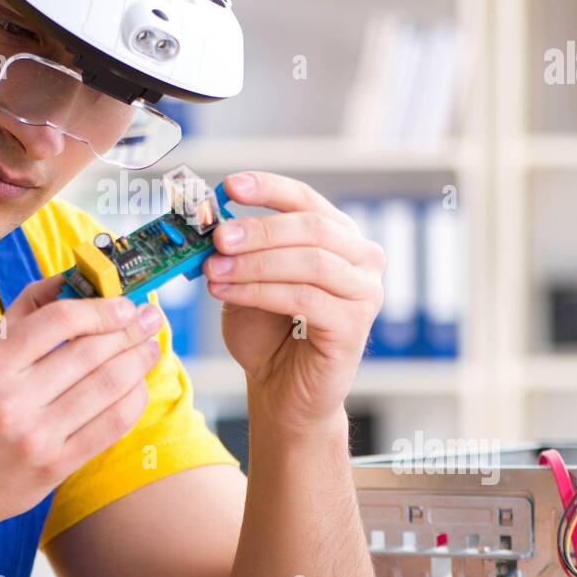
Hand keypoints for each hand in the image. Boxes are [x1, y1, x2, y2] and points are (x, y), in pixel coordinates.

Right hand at [0, 273, 164, 538]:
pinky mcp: (54, 469)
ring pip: (108, 387)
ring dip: (139, 361)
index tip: (123, 303)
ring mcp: (36, 438)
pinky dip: (132, 400)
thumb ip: (18, 318)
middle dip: (130, 330)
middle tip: (151, 317)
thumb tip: (67, 280)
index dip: (100, 307)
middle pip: (92, 352)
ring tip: (150, 347)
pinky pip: (110, 427)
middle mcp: (12, 401)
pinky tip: (137, 385)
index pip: (60, 320)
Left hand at [203, 172, 385, 441]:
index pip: (306, 200)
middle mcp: (361, 258)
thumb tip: (212, 219)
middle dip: (259, 230)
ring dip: (254, 263)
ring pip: (309, 262)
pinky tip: (226, 293)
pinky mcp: (355, 326)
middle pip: (311, 228)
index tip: (230, 185)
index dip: (269, 188)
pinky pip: (304, 298)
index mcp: (338, 236)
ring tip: (214, 270)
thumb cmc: (267, 333)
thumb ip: (237, 251)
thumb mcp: (245, 280)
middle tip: (217, 236)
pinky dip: (259, 291)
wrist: (281, 390)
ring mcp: (364, 293)